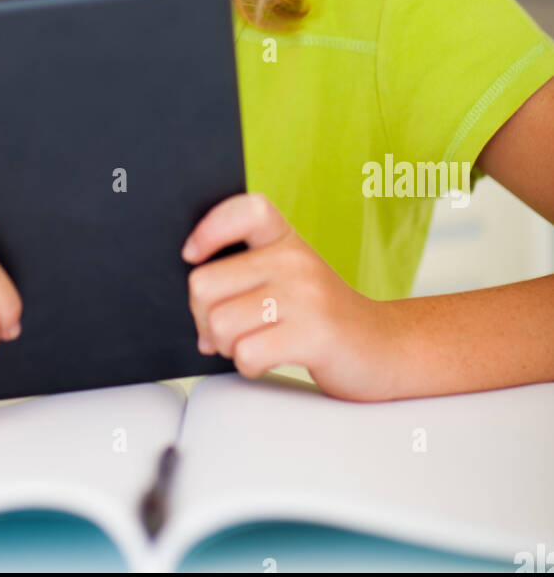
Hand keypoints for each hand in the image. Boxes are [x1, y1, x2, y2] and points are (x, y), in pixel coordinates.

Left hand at [182, 192, 399, 401]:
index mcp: (286, 239)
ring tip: (252, 343)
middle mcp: (295, 260)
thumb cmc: (323, 316)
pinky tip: (268, 359)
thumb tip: (192, 298)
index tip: (193, 255)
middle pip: (205, 285)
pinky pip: (246, 353)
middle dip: (203, 318)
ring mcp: (306, 296)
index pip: (245, 210)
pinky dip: (247, 366)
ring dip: (226, 346)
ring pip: (220, 324)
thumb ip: (246, 272)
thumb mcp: (290, 276)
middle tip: (225, 330)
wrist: (384, 348)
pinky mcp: (314, 335)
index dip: (209, 229)